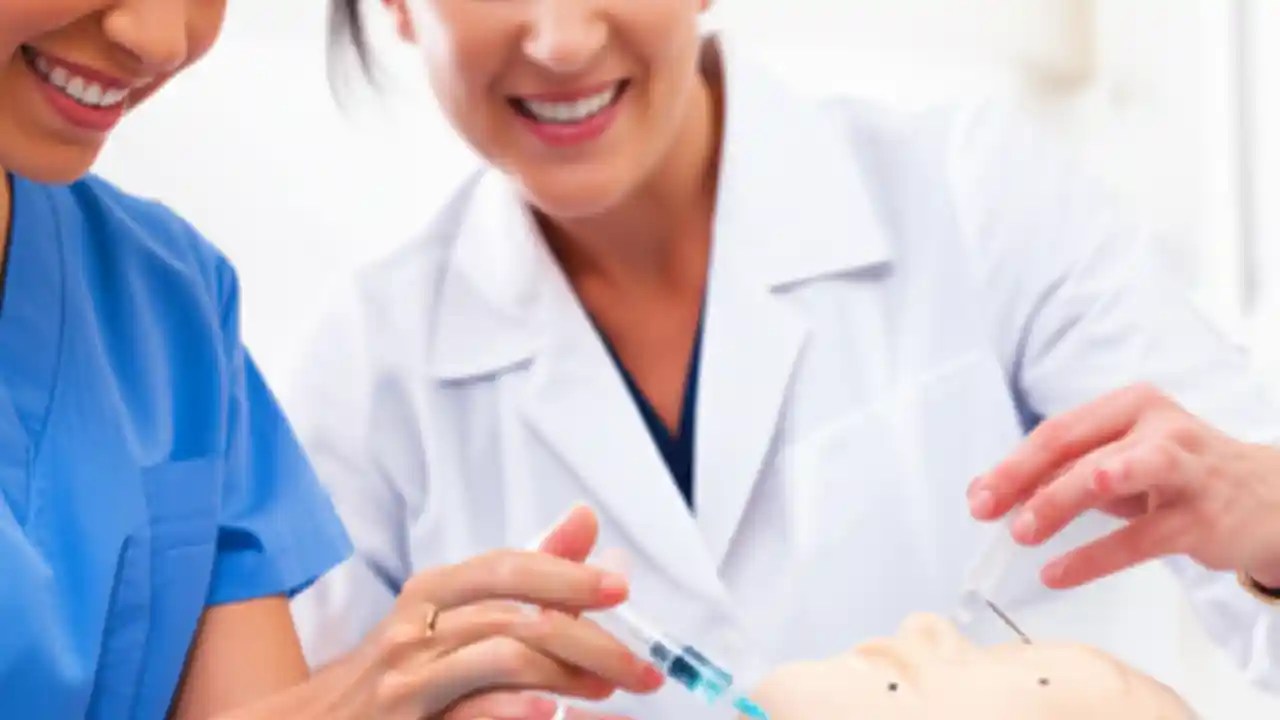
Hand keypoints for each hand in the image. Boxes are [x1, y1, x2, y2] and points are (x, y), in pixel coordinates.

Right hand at [356, 505, 662, 719]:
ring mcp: (407, 682)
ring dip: (569, 676)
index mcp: (432, 591)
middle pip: (517, 619)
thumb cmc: (401, 667)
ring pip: (502, 661)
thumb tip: (585, 520)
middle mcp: (415, 629)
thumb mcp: (454, 613)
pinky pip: (471, 713)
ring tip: (611, 691)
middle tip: (642, 671)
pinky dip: (516, 711)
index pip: (507, 568)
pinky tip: (551, 713)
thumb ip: (526, 572)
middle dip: (592, 641)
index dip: (567, 575)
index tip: (621, 588)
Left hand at [967, 383, 1279, 589]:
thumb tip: (987, 492)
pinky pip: (1139, 538)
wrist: (1269, 500)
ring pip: (1111, 478)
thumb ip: (1059, 474)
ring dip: (1061, 502)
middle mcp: (1158, 428)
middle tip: (991, 513)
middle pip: (1077, 450)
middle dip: (1026, 482)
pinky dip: (1093, 558)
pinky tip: (1057, 574)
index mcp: (1130, 407)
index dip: (1013, 465)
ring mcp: (1185, 469)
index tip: (978, 497)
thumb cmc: (1178, 477)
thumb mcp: (1119, 465)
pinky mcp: (1202, 516)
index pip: (1058, 432)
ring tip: (1024, 530)